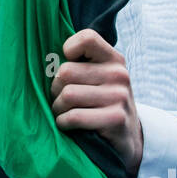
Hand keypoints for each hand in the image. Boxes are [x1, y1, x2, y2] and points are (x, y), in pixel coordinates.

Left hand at [49, 29, 143, 174]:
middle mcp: (118, 74)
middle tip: (61, 99)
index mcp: (113, 59)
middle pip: (66, 72)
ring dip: (58, 108)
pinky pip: (74, 116)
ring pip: (67, 95)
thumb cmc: (102, 103)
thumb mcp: (99, 78)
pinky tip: (67, 124)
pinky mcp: (115, 118)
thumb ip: (80, 64)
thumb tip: (48, 59)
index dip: (68, 51)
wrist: (128, 139)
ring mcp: (119, 96)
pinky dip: (63, 122)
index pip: (86, 38)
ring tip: (64, 112)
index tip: (68, 68)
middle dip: (56, 89)